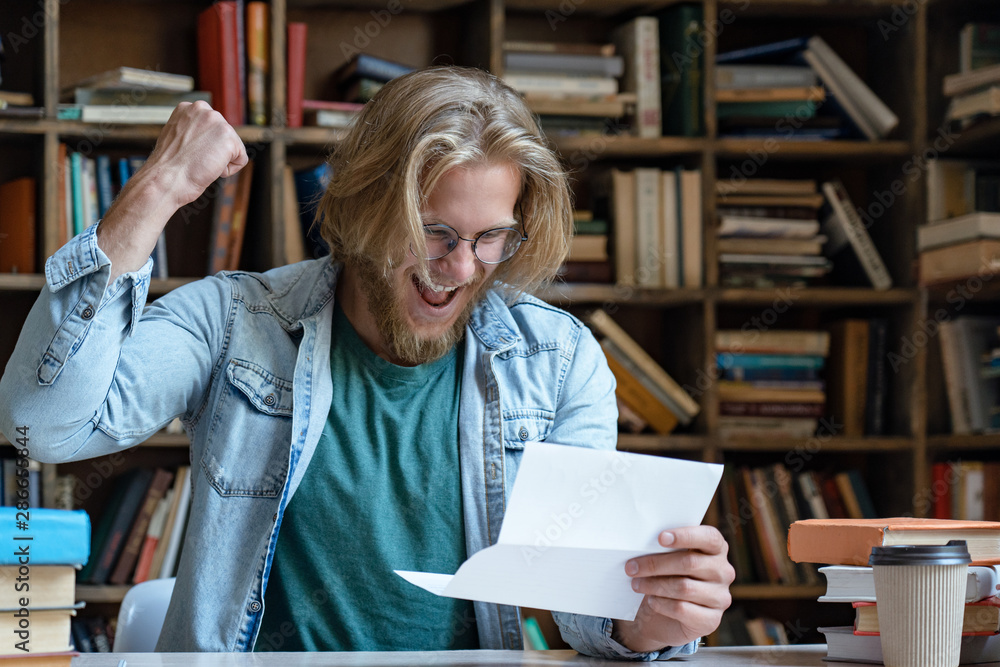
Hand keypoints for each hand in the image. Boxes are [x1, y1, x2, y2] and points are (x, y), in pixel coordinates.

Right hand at [141, 100, 247, 208]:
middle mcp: (203, 109)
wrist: (164, 179)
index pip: (212, 129)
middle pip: (224, 137)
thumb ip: (193, 131)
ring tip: (200, 162)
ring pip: (233, 147)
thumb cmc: (169, 167)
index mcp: (188, 108)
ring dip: (219, 160)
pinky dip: (228, 170)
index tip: (187, 152)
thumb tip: (206, 137)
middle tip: (193, 159)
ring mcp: (217, 121)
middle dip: (213, 152)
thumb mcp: (177, 138)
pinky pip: (241, 159)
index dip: (202, 147)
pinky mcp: (228, 137)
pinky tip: (210, 168)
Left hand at [612, 526, 734, 652]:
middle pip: (690, 563)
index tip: (660, 537)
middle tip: (631, 567)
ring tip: (636, 584)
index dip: (686, 536)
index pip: (709, 537)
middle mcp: (724, 572)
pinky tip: (651, 601)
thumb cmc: (666, 578)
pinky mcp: (711, 620)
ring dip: (654, 585)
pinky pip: (682, 609)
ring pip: (684, 587)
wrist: (664, 618)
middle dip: (656, 564)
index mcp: (716, 549)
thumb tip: (641, 543)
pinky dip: (661, 604)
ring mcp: (720, 597)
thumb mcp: (666, 559)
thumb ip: (663, 548)